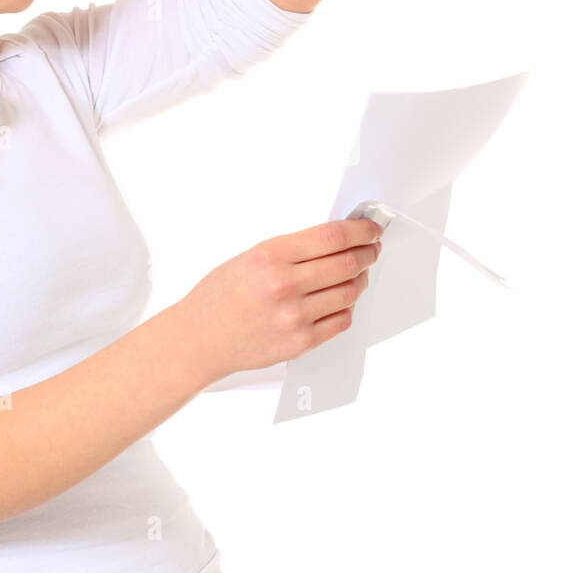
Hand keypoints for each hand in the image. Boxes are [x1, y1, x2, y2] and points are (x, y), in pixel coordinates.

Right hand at [175, 217, 384, 384]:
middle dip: (368, 252)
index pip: (332, 237)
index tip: (371, 229)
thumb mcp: (251, 256)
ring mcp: (294, 317)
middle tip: (372, 249)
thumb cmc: (221, 296)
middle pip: (347, 263)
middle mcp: (284, 286)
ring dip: (360, 279)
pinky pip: (342, 320)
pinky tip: (341, 300)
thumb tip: (337, 239)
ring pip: (349, 292)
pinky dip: (347, 307)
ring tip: (357, 274)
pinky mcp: (300, 342)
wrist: (200, 338)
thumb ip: (293, 249)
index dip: (361, 230)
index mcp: (271, 256)